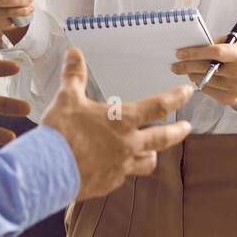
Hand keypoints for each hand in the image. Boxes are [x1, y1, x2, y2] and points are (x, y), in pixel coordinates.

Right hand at [42, 47, 194, 200]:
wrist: (48, 171)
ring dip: (152, 153)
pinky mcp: (109, 183)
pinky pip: (123, 175)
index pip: (158, 106)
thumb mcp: (67, 99)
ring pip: (147, 161)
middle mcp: (128, 145)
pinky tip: (115, 165)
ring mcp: (121, 167)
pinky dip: (123, 168)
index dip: (176, 97)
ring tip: (152, 151)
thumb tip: (74, 53)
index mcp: (122, 121)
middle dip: (178, 131)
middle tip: (187, 127)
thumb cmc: (61, 133)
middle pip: (163, 138)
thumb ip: (74, 76)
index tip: (188, 92)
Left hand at [171, 35, 236, 107]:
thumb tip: (191, 46)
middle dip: (187, 66)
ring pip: (205, 81)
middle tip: (175, 64)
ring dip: (192, 75)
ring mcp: (236, 88)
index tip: (180, 53)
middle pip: (207, 68)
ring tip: (187, 70)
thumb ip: (214, 44)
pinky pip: (208, 91)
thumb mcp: (232, 45)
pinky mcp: (230, 99)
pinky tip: (197, 78)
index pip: (216, 52)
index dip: (196, 52)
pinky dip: (200, 84)